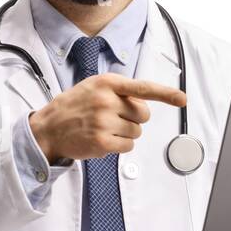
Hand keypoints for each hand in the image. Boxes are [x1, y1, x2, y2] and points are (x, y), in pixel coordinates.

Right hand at [29, 74, 185, 163]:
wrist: (48, 128)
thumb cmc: (74, 107)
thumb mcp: (93, 86)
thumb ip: (119, 90)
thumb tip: (145, 101)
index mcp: (107, 83)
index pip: (142, 88)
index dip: (165, 93)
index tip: (182, 99)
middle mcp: (106, 100)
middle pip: (143, 115)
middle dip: (133, 119)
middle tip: (113, 119)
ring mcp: (104, 122)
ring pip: (136, 132)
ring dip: (125, 134)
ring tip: (103, 129)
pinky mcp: (102, 142)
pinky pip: (128, 146)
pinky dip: (120, 146)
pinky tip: (103, 140)